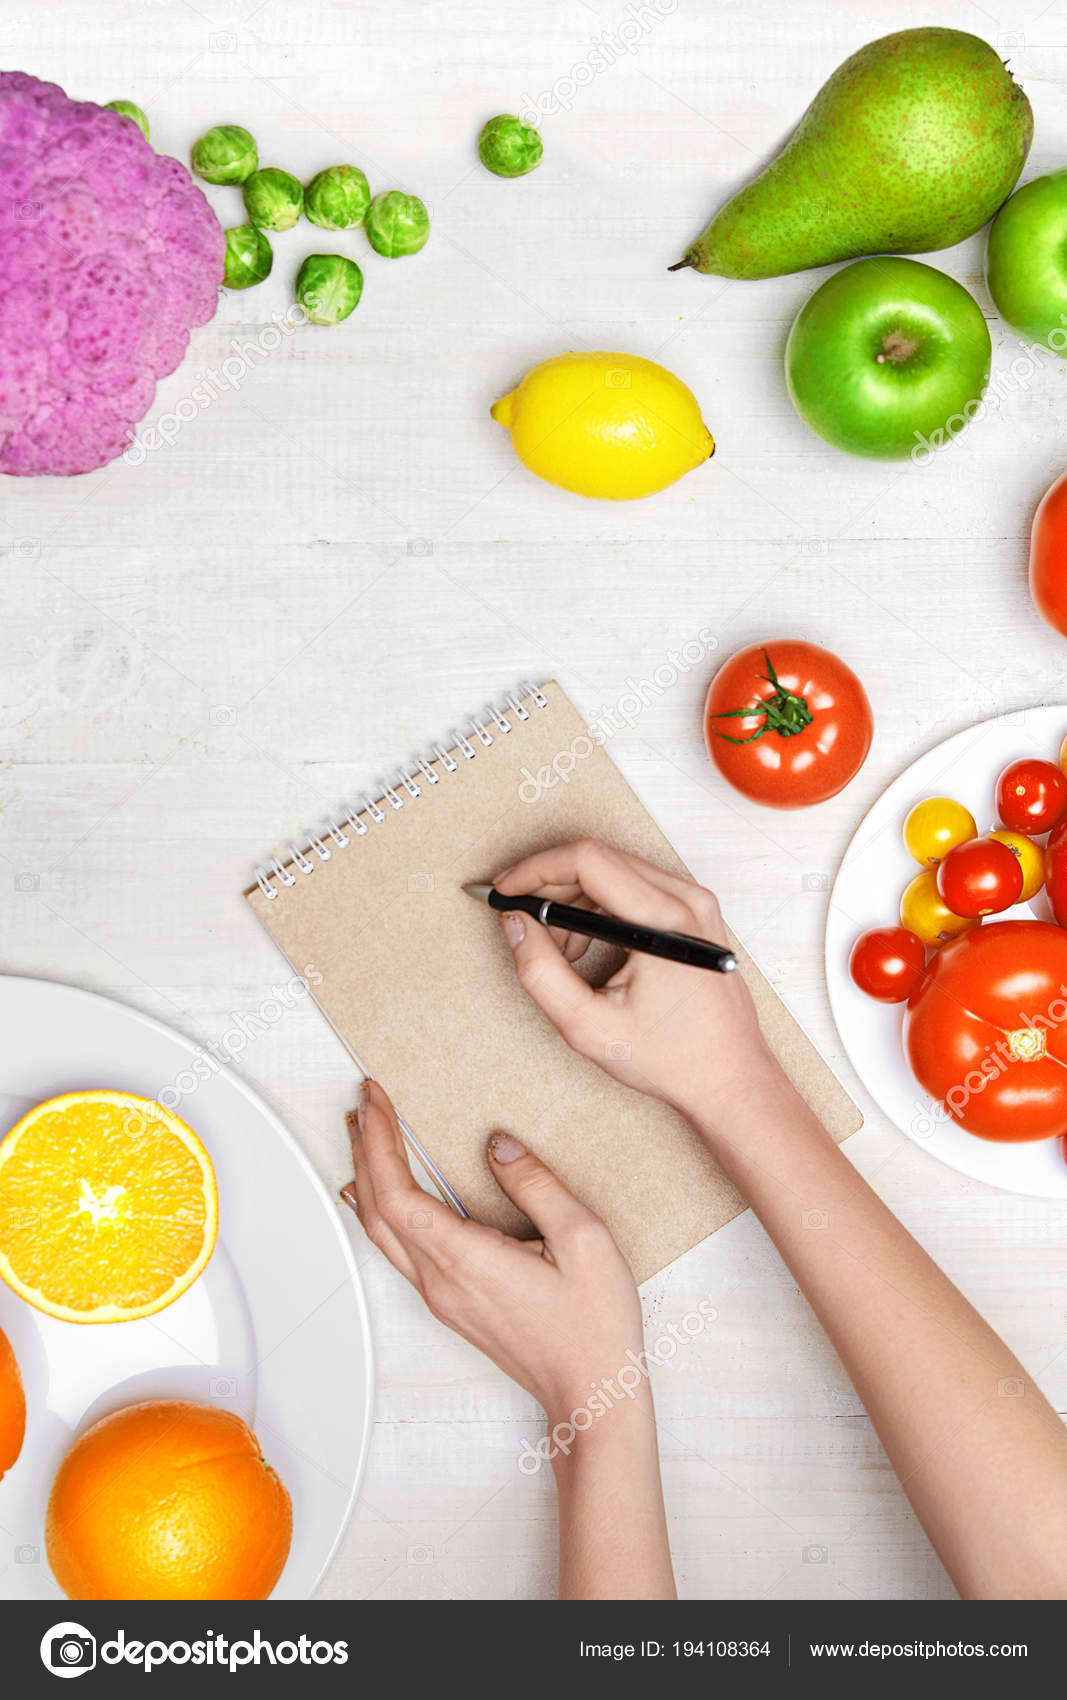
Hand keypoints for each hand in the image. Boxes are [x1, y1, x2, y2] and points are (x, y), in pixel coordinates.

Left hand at [341, 1078, 644, 1426]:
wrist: (590, 1395)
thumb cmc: (594, 1325)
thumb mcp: (584, 1239)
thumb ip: (536, 1185)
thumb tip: (497, 1145)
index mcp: (465, 1259)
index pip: (396, 1191)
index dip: (379, 1140)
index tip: (376, 1098)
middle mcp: (441, 1280)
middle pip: (376, 1209)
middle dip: (364, 1149)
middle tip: (365, 1103)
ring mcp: (441, 1296)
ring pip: (381, 1232)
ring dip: (368, 1178)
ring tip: (366, 1135)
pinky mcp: (451, 1304)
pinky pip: (397, 1249)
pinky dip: (381, 1210)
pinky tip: (380, 1197)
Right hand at [494, 839, 774, 1125]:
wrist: (730, 1078)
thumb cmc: (672, 1058)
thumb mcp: (589, 1026)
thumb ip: (540, 973)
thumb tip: (514, 924)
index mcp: (666, 919)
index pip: (588, 859)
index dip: (535, 869)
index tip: (505, 890)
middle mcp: (687, 899)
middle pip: (599, 861)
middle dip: (550, 890)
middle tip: (526, 929)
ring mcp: (695, 903)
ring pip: (614, 873)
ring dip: (574, 904)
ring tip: (563, 955)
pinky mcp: (695, 913)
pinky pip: (634, 889)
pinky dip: (600, 911)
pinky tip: (589, 951)